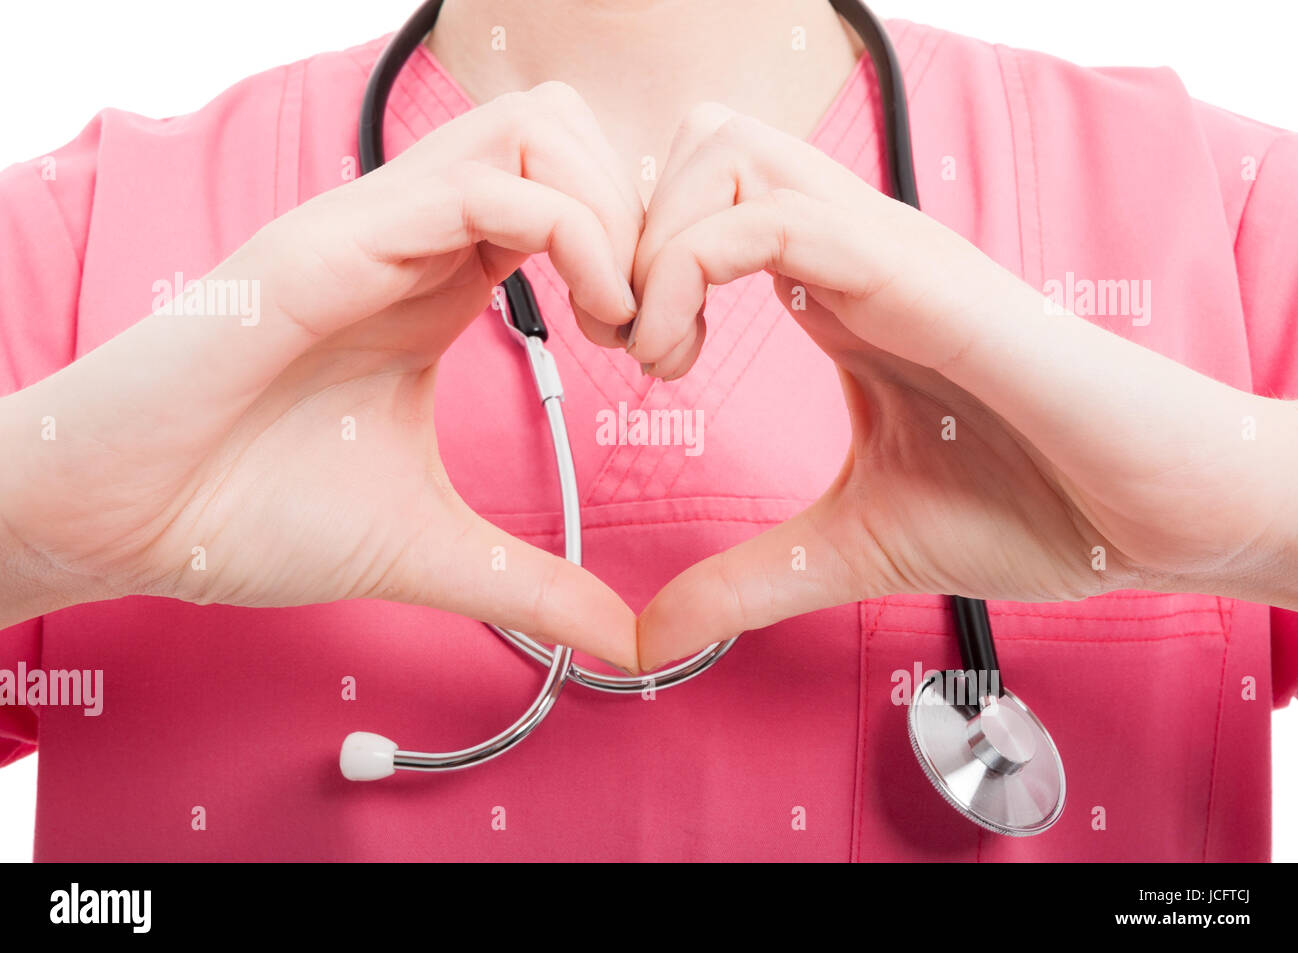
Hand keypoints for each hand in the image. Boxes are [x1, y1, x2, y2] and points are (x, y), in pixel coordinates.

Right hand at [0, 82, 642, 667]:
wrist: (120, 522)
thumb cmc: (248, 513)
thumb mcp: (430, 549)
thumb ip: (535, 587)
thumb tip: (630, 645)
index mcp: (436, 284)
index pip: (564, 200)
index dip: (636, 256)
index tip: (655, 352)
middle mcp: (412, 237)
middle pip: (560, 131)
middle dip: (638, 213)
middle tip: (649, 324)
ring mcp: (373, 230)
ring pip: (533, 130)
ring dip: (609, 214)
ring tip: (618, 319)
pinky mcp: (331, 245)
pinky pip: (481, 189)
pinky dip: (569, 235)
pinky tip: (584, 322)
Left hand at [630, 104, 1297, 670]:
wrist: (1144, 519)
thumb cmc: (1029, 510)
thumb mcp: (843, 549)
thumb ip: (741, 582)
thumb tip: (649, 637)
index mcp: (836, 293)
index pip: (711, 205)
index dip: (640, 260)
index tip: (625, 354)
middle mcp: (852, 251)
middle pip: (707, 147)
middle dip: (631, 229)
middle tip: (626, 338)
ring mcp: (885, 251)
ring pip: (727, 153)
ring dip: (657, 244)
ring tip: (659, 352)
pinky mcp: (915, 275)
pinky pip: (774, 219)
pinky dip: (692, 270)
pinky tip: (685, 357)